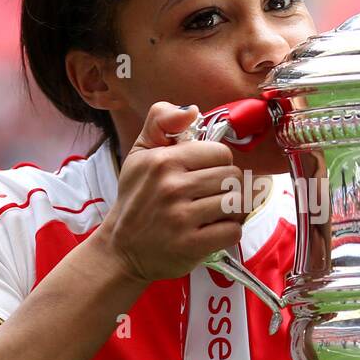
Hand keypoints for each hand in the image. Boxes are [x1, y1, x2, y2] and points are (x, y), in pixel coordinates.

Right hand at [97, 102, 245, 282]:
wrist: (122, 248)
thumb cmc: (136, 198)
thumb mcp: (140, 152)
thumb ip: (161, 120)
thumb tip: (193, 110)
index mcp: (163, 160)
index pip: (220, 153)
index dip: (218, 163)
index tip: (204, 173)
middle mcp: (172, 187)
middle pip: (233, 177)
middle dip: (227, 187)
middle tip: (209, 195)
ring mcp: (181, 217)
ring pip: (237, 203)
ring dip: (232, 210)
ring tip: (214, 212)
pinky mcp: (191, 245)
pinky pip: (233, 231)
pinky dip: (229, 231)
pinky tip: (213, 230)